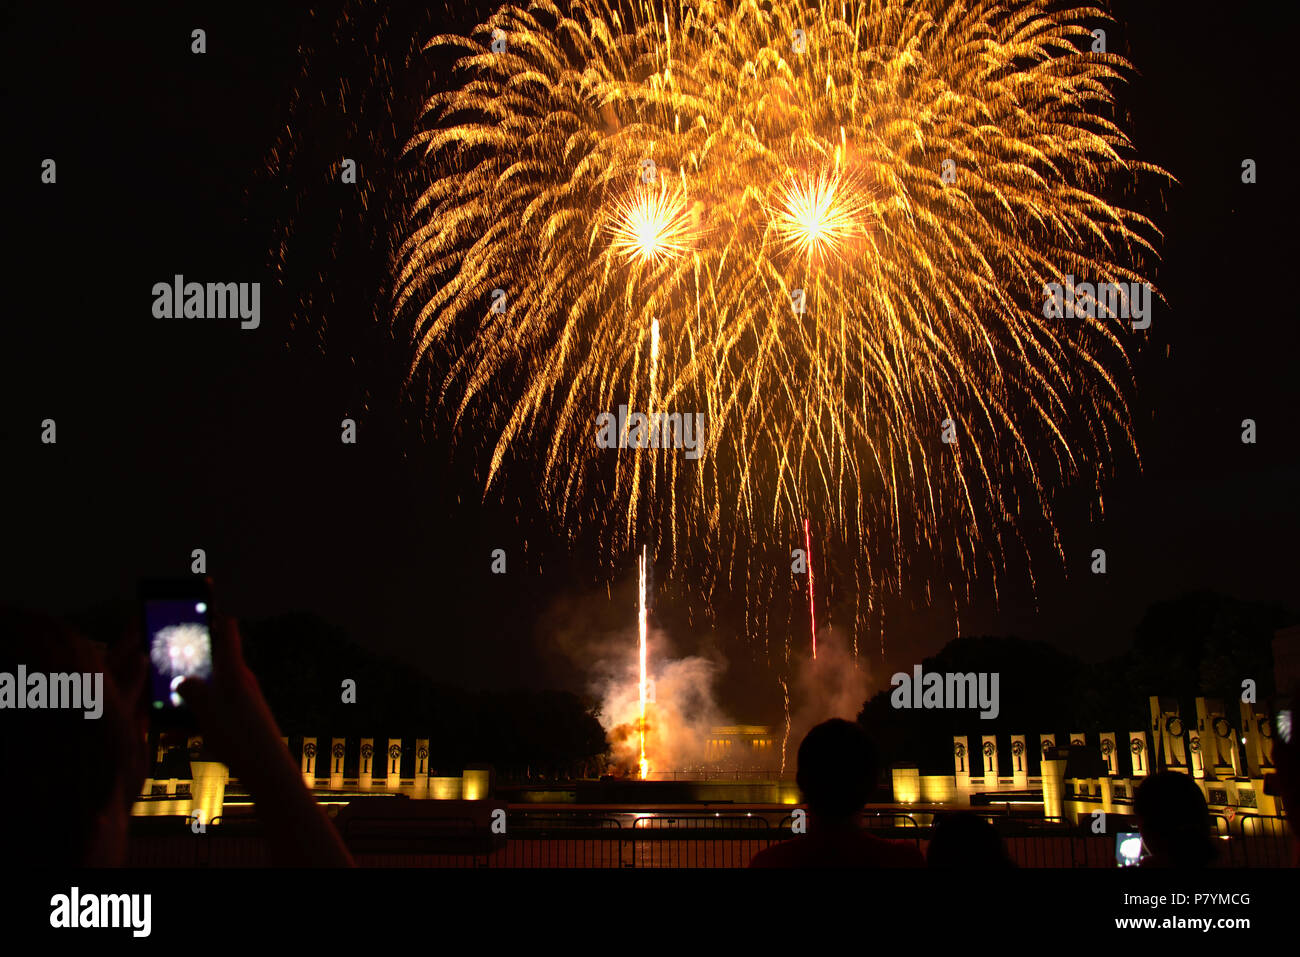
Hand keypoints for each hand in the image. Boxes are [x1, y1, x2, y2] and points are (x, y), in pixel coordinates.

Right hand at [177, 614, 290, 783]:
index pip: (226, 628)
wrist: (268, 770)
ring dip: (184, 696)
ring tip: (160, 706)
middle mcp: (239, 680)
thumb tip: (180, 680)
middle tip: (162, 656)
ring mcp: (240, 699)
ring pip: (207, 688)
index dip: (210, 612)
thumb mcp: (207, 712)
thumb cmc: (240, 739)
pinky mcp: (239, 718)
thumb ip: (190, 690)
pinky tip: (171, 737)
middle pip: (211, 658)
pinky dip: (191, 719)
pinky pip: (210, 712)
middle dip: (187, 658)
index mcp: (233, 670)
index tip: (194, 599)